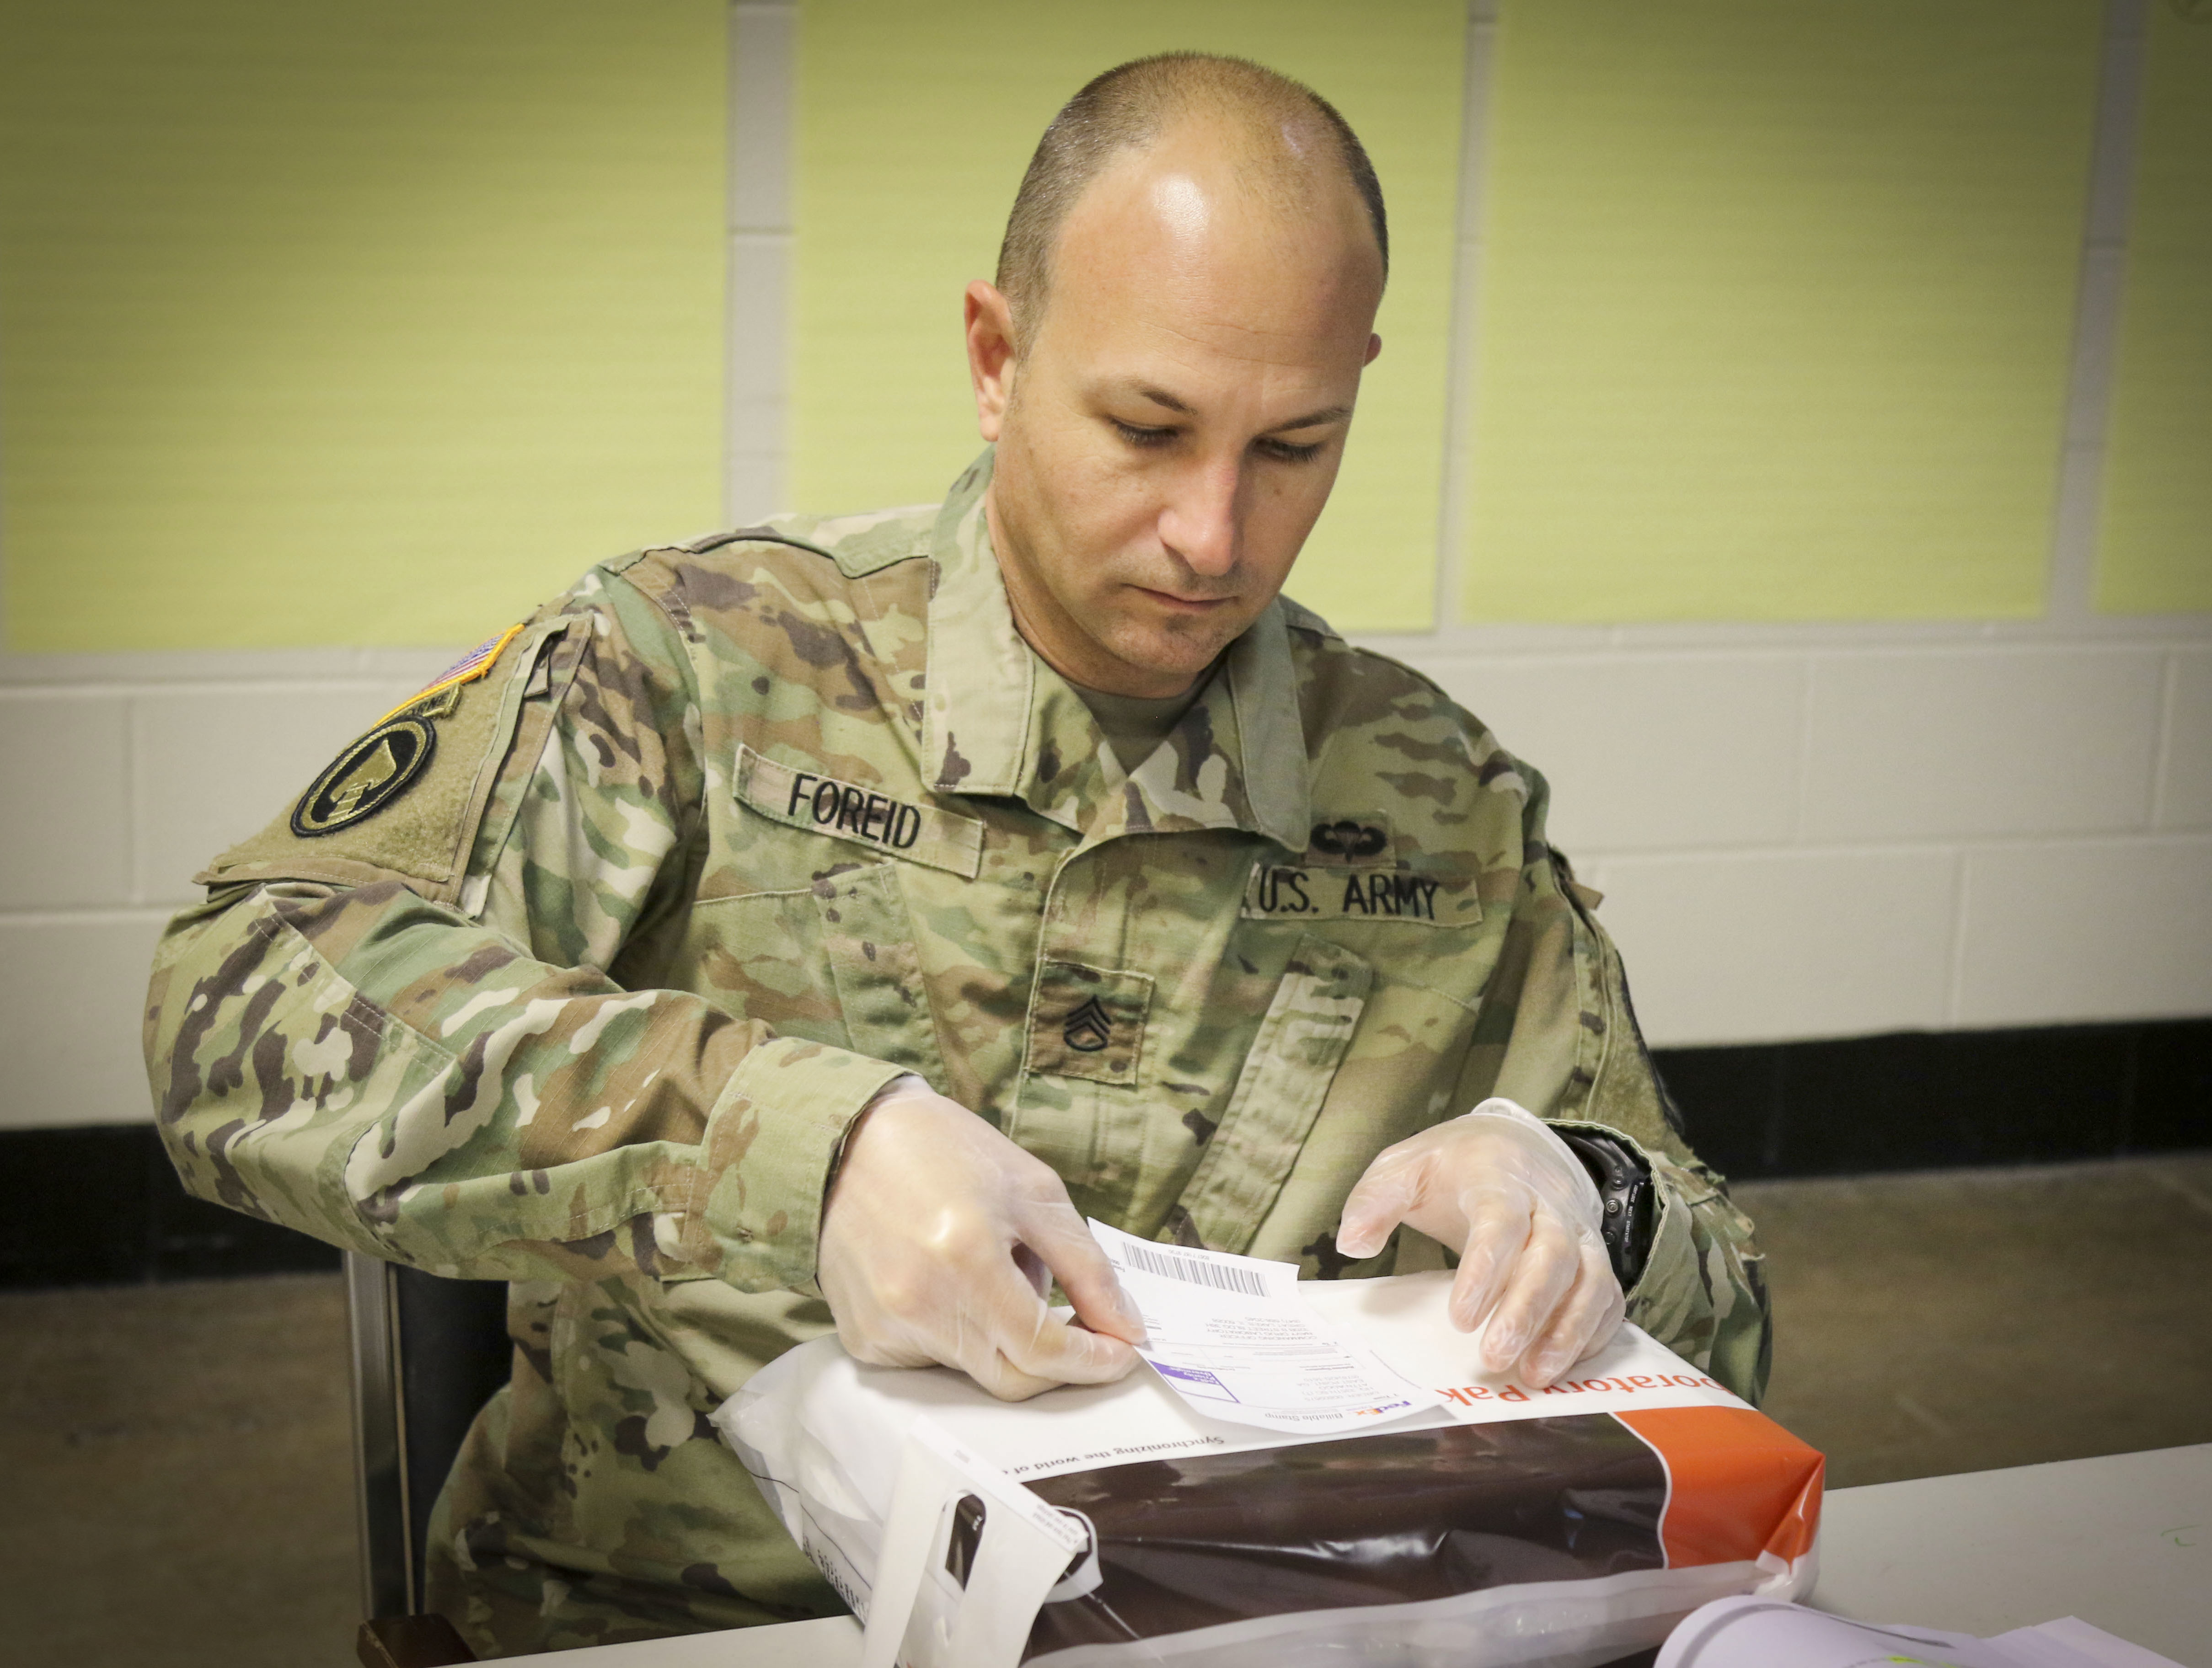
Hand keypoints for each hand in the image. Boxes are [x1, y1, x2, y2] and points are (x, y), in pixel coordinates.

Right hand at [817, 1078, 1147, 1400]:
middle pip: (1014, 1379)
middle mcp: (918, 1303)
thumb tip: (1126, 1327)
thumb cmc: (945, 1152)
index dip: (1094, 1359)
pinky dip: (963, 1337)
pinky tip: (954, 1284)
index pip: (1045, 1349)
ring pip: (977, 1372)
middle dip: (1059, 1360)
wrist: (849, 1139)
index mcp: (966, 1258)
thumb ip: (1087, 1267)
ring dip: (1007, 1339)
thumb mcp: (1034, 1191)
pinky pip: (934, 1362)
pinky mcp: (864, 1339)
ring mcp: (885, 1327)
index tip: (1124, 1352)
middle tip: (1081, 1322)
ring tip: (996, 1271)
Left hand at [1336, 1098, 1623, 1388]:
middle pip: (1553, 1255)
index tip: (1460, 1318)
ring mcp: (1577, 1231)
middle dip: (1528, 1310)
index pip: (1501, 1221)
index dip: (1486, 1270)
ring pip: (1590, 1278)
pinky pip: (1606, 1296)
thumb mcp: (1402, 1168)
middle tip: (1495, 1358)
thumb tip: (1353, 1242)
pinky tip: (1564, 1364)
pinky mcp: (1592, 1258)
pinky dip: (1593, 1332)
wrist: (1512, 1146)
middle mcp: (1547, 1204)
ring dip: (1567, 1330)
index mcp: (1497, 1177)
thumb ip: (1374, 1201)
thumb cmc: (1449, 1166)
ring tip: (1535, 1375)